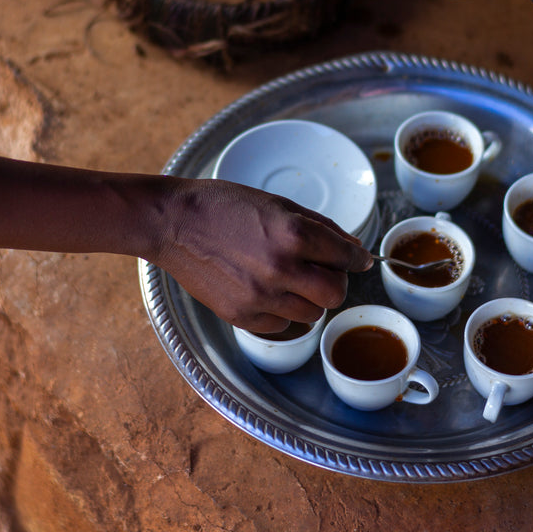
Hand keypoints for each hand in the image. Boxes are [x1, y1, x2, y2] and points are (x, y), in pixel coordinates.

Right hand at [149, 178, 374, 332]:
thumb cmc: (224, 206)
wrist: (173, 222)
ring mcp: (260, 297)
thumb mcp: (277, 204)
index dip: (357, 259)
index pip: (346, 257)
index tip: (358, 261)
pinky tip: (269, 292)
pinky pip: (282, 327)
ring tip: (291, 280)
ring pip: (312, 314)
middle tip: (324, 271)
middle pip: (336, 293)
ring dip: (310, 299)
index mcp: (293, 234)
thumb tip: (353, 248)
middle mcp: (281, 269)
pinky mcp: (241, 316)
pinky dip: (283, 313)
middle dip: (336, 281)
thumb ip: (320, 227)